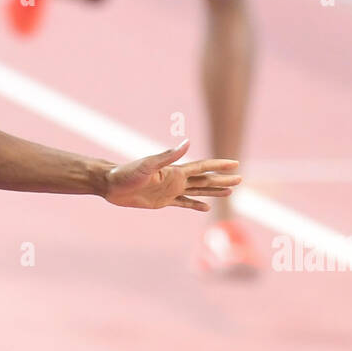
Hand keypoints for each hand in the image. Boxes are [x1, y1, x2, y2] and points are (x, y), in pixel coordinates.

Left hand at [103, 140, 241, 211]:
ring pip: (198, 191)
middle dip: (222, 179)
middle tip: (240, 179)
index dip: (219, 165)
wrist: (110, 185)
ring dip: (213, 191)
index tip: (235, 163)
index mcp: (175, 171)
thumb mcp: (147, 165)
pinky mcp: (162, 201)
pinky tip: (205, 207)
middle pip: (205, 180)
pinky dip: (195, 205)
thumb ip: (168, 155)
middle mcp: (175, 179)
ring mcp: (170, 190)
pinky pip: (183, 203)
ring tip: (229, 192)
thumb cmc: (126, 173)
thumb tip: (188, 142)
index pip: (203, 167)